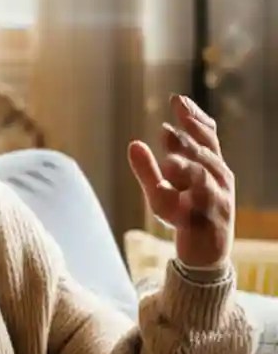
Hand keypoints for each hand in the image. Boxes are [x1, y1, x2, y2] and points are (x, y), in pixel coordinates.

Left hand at [128, 95, 234, 268]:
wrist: (203, 255)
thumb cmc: (184, 218)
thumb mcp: (159, 193)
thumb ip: (147, 170)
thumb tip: (134, 143)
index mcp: (210, 168)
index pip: (205, 135)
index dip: (193, 116)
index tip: (177, 98)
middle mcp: (219, 178)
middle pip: (208, 148)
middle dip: (192, 129)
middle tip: (177, 110)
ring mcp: (219, 196)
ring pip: (208, 169)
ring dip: (191, 153)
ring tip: (171, 136)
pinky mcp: (213, 216)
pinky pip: (205, 196)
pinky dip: (192, 181)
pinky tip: (174, 167)